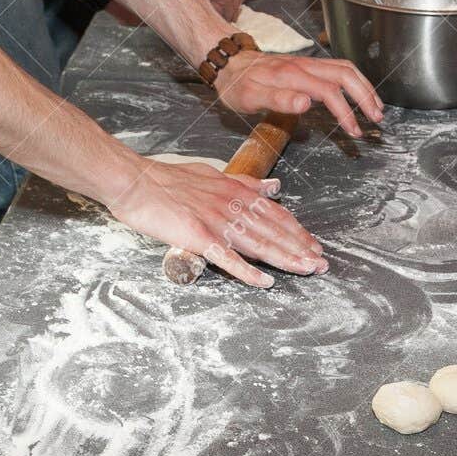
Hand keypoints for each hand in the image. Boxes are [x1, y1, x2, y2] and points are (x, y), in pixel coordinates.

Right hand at [109, 156, 325, 287]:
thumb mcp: (213, 173)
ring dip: (285, 259)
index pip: (275, 214)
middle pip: (273, 230)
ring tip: (306, 271)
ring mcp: (215, 221)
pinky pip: (227, 257)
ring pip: (258, 243)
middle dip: (300, 248)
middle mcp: (231, 205)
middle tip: (322, 265)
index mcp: (235, 191)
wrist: (134, 180)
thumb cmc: (168, 179)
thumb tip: (275, 187)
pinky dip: (247, 271)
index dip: (297, 231)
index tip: (314, 246)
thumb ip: (246, 183)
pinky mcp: (198, 236)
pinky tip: (265, 282)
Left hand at [214, 49, 383, 137]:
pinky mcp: (308, 65)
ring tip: (376, 107)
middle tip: (377, 117)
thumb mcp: (250, 96)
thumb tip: (307, 103)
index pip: (329, 91)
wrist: (229, 63)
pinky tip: (359, 95)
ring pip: (345, 68)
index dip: (345, 111)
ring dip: (364, 86)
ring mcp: (308, 64)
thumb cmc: (238, 84)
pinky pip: (338, 69)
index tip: (354, 131)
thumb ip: (278, 99)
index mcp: (292, 75)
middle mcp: (304, 66)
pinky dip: (354, 81)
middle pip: (345, 74)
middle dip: (365, 95)